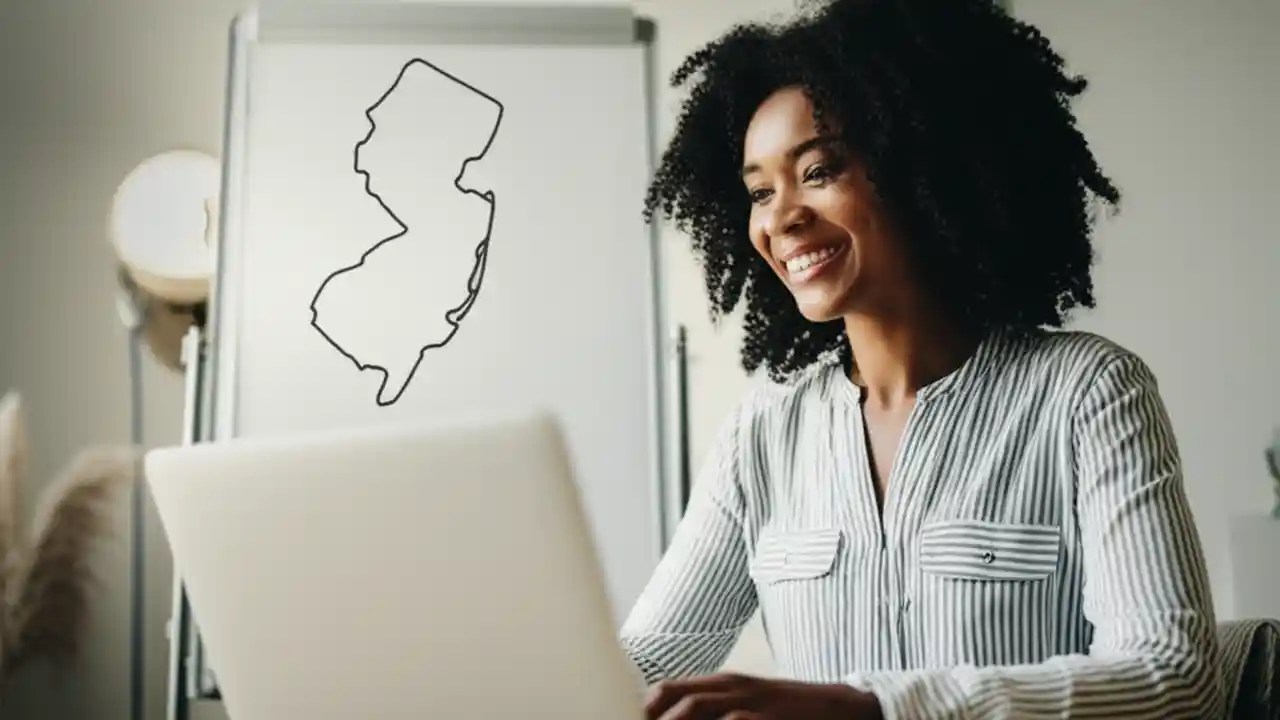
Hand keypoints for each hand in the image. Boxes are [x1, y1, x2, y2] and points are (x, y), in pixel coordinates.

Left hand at [644, 672, 882, 719]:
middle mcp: (735, 689)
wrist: (841, 706)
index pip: (670, 688)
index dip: (645, 707)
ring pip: (700, 710)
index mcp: (723, 683)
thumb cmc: (788, 710)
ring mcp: (754, 704)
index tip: (627, 717)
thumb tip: (670, 714)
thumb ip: (714, 707)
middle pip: (681, 702)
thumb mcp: (747, 700)